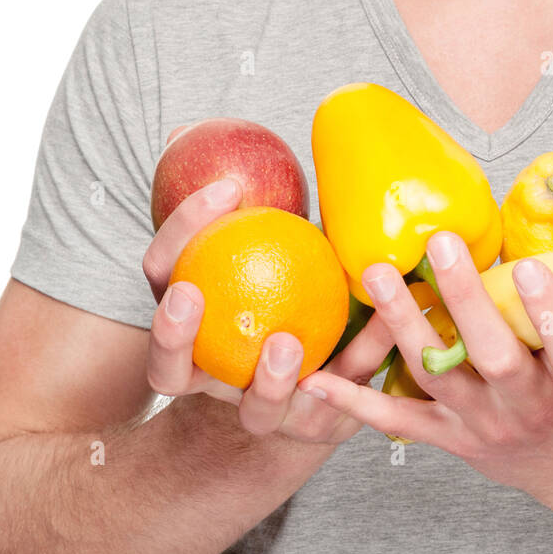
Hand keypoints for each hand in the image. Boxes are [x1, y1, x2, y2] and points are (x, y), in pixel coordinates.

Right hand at [142, 126, 394, 444]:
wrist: (310, 383)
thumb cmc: (274, 286)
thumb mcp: (249, 242)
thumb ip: (225, 200)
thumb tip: (187, 130)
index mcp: (188, 322)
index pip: (161, 276)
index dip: (180, 234)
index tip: (224, 188)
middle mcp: (212, 377)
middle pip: (170, 369)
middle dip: (172, 336)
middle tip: (191, 293)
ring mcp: (261, 409)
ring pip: (253, 408)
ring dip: (266, 379)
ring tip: (289, 342)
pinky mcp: (317, 423)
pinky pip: (342, 395)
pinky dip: (367, 356)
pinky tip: (390, 321)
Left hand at [297, 174, 552, 514]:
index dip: (551, 312)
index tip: (529, 267)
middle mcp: (530, 403)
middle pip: (495, 357)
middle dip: (465, 303)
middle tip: (437, 246)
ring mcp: (486, 423)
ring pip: (439, 377)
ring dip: (403, 328)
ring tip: (377, 275)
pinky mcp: (451, 437)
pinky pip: (399, 421)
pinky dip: (356, 402)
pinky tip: (317, 378)